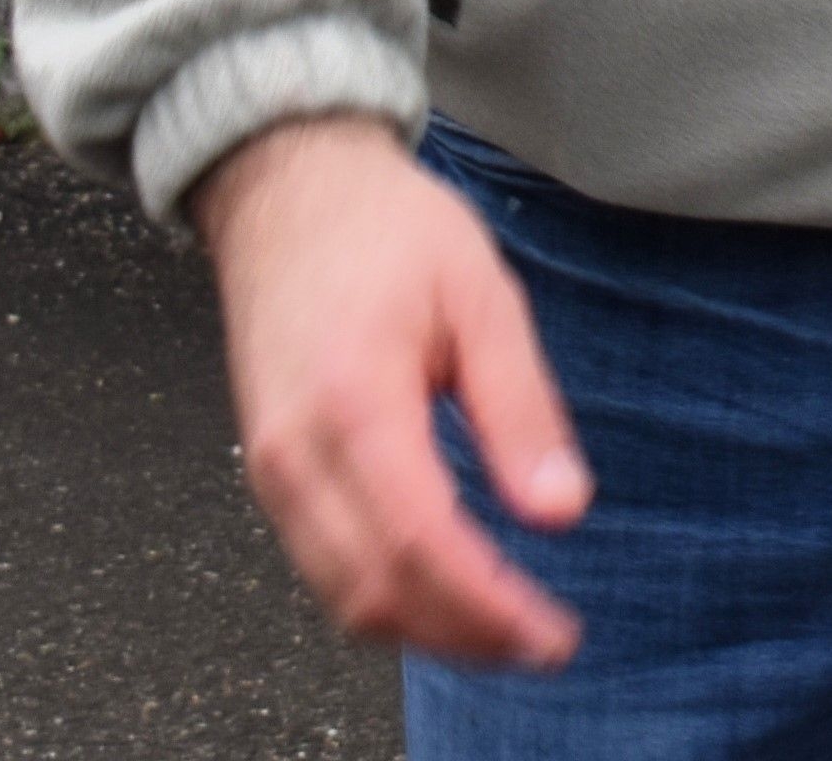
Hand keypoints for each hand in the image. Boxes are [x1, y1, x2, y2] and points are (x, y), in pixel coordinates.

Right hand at [195, 115, 588, 668]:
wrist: (286, 189)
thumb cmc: (388, 231)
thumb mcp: (483, 296)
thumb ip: (521, 410)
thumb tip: (563, 512)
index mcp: (352, 403)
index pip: (420, 543)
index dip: (488, 606)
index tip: (552, 634)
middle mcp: (293, 452)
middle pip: (374, 590)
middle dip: (465, 635)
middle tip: (546, 643)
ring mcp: (269, 467)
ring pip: (341, 592)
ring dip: (425, 628)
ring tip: (508, 628)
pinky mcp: (268, 469)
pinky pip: (321, 562)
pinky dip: (385, 595)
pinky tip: (449, 588)